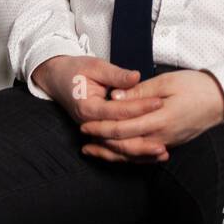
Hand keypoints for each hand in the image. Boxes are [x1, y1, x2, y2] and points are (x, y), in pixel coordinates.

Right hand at [32, 56, 166, 160]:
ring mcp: (93, 132)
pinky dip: (133, 154)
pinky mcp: (98, 135)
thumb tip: (136, 77)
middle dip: (143, 140)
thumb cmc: (75, 70)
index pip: (118, 111)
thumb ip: (115, 75)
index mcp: (87, 107)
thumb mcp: (94, 66)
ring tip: (162, 154)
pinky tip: (150, 157)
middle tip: (166, 140)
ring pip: (118, 149)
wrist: (57, 78)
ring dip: (140, 153)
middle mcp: (89, 124)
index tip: (159, 102)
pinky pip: (116, 149)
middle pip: (119, 138)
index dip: (140, 106)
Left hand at [79, 70, 223, 163]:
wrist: (221, 99)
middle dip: (102, 142)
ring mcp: (167, 142)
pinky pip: (144, 154)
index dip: (101, 128)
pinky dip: (128, 156)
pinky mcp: (170, 143)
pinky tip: (117, 153)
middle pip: (125, 146)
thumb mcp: (166, 82)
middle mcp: (162, 136)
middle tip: (83, 138)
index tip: (85, 124)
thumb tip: (115, 97)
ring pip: (133, 154)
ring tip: (93, 150)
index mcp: (159, 119)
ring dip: (111, 153)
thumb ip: (139, 91)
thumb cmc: (195, 86)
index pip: (123, 128)